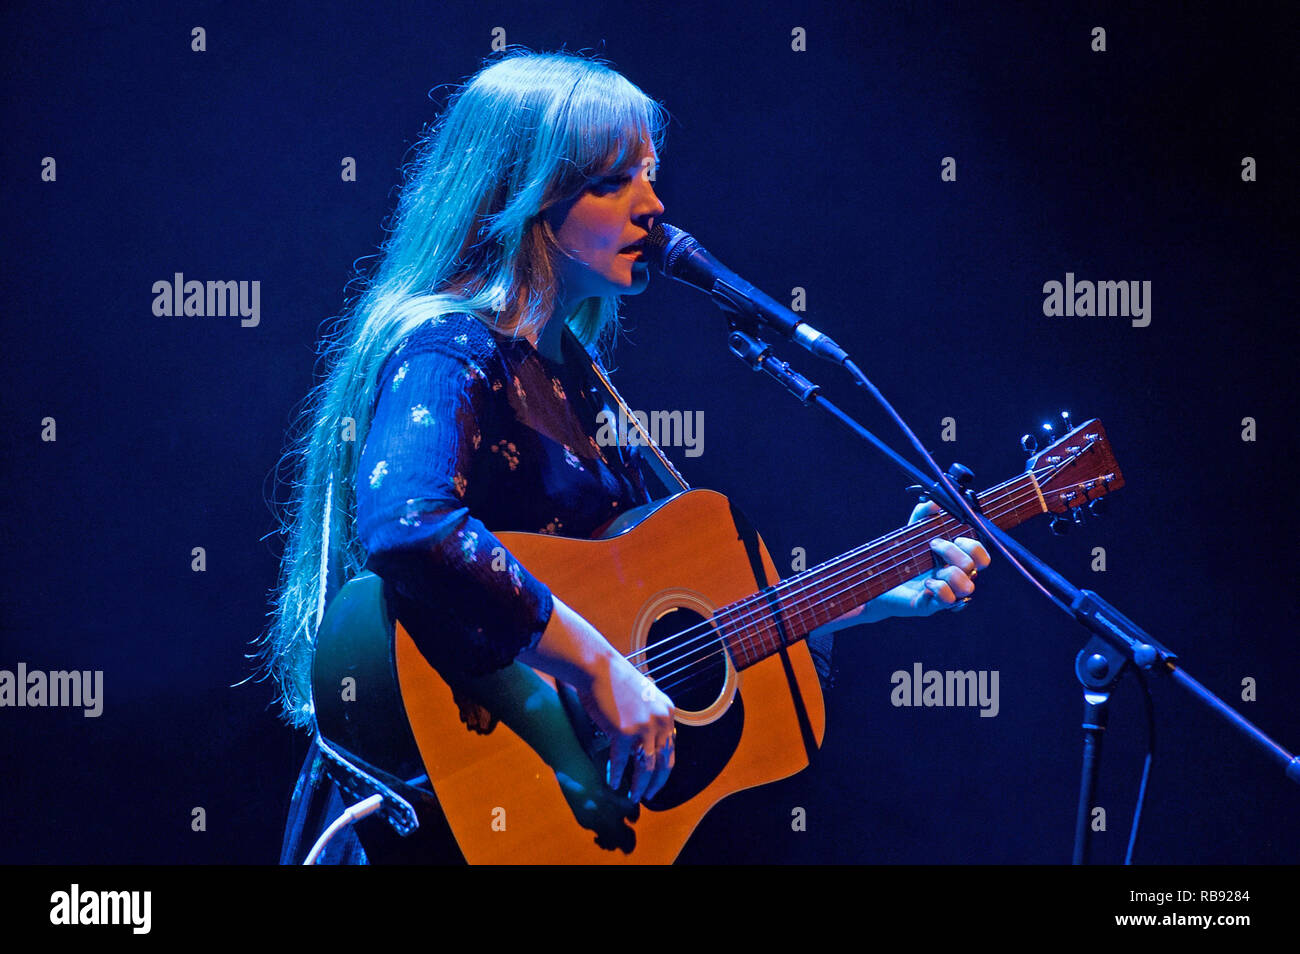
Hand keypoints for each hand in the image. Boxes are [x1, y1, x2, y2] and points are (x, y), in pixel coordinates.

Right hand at [575, 653, 675, 803]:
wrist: (598, 668)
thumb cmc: (615, 679)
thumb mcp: (645, 695)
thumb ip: (650, 716)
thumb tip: (648, 741)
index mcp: (668, 712)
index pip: (671, 748)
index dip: (664, 768)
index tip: (657, 779)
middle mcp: (661, 722)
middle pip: (663, 762)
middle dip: (656, 783)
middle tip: (649, 796)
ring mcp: (643, 728)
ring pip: (645, 767)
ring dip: (639, 786)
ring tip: (633, 797)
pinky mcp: (624, 733)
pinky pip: (621, 762)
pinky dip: (616, 775)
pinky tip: (612, 784)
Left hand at [827, 500, 991, 626]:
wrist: (877, 579)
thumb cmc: (902, 556)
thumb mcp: (913, 531)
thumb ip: (924, 513)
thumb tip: (934, 501)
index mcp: (957, 561)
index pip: (982, 556)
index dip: (973, 545)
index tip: (953, 536)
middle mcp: (956, 578)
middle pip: (975, 567)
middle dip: (953, 552)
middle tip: (932, 545)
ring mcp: (946, 594)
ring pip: (968, 587)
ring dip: (950, 573)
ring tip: (930, 568)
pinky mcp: (931, 606)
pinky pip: (949, 601)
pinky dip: (940, 589)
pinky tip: (926, 583)